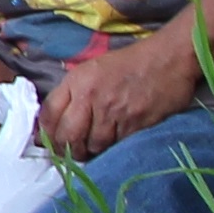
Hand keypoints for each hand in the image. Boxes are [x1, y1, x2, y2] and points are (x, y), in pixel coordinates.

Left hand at [37, 20, 204, 162]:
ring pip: (92, 146)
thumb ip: (73, 93)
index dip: (45, 133)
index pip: (49, 114)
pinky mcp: (135, 125)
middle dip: (65, 149)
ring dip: (89, 152)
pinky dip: (111, 150)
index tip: (48, 142)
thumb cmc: (130, 63)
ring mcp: (114, 112)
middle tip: (68, 153)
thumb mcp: (93, 69)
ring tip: (91, 150)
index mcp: (78, 81)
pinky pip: (116, 146)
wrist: (168, 59)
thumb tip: (54, 122)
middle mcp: (92, 97)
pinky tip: (112, 146)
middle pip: (67, 136)